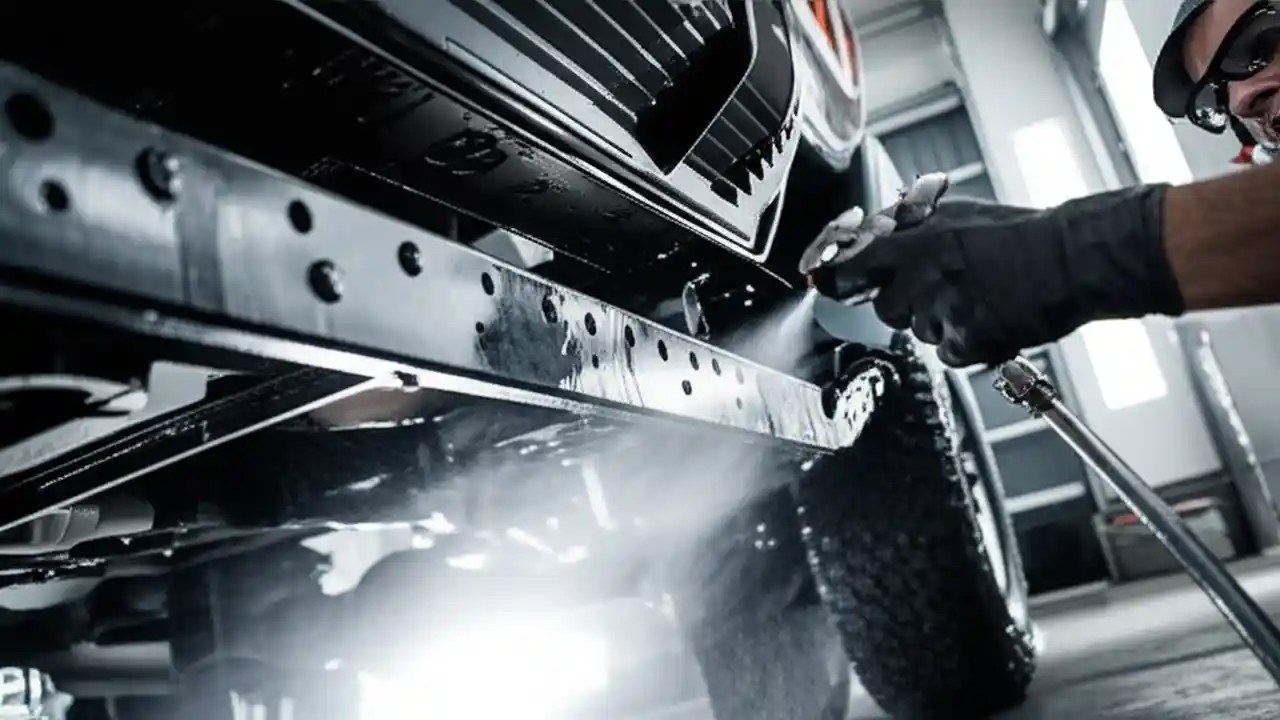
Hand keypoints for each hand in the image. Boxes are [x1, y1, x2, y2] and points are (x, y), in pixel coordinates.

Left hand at [808, 186, 1184, 366]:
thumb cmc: (1019, 235)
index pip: (845, 271)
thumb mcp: (955, 213)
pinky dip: (968, 343)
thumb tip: (870, 234)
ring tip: (979, 299)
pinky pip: (950, 353)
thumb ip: (910, 228)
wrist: (1070, 260)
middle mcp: (921, 274)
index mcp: (913, 239)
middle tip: (942, 289)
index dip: (836, 283)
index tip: (828, 287)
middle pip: (886, 310)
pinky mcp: (969, 341)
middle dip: (907, 304)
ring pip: (920, 331)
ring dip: (941, 322)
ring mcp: (943, 310)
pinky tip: (992, 318)